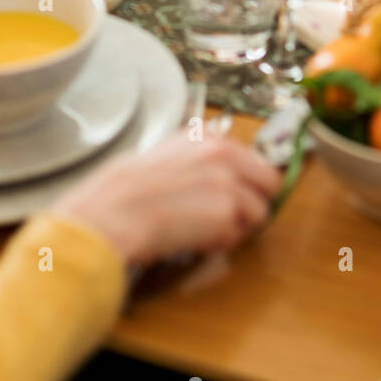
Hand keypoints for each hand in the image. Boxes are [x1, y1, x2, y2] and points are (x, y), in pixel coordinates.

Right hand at [53, 131, 281, 266]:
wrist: (111, 213)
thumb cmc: (124, 192)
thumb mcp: (164, 156)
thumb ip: (198, 159)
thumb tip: (223, 175)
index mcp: (207, 137)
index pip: (255, 158)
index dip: (247, 182)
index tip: (239, 195)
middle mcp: (223, 153)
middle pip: (270, 182)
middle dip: (253, 202)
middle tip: (228, 218)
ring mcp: (228, 181)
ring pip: (260, 213)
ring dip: (237, 227)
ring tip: (202, 230)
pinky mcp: (226, 212)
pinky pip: (238, 236)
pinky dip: (221, 244)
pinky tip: (194, 239)